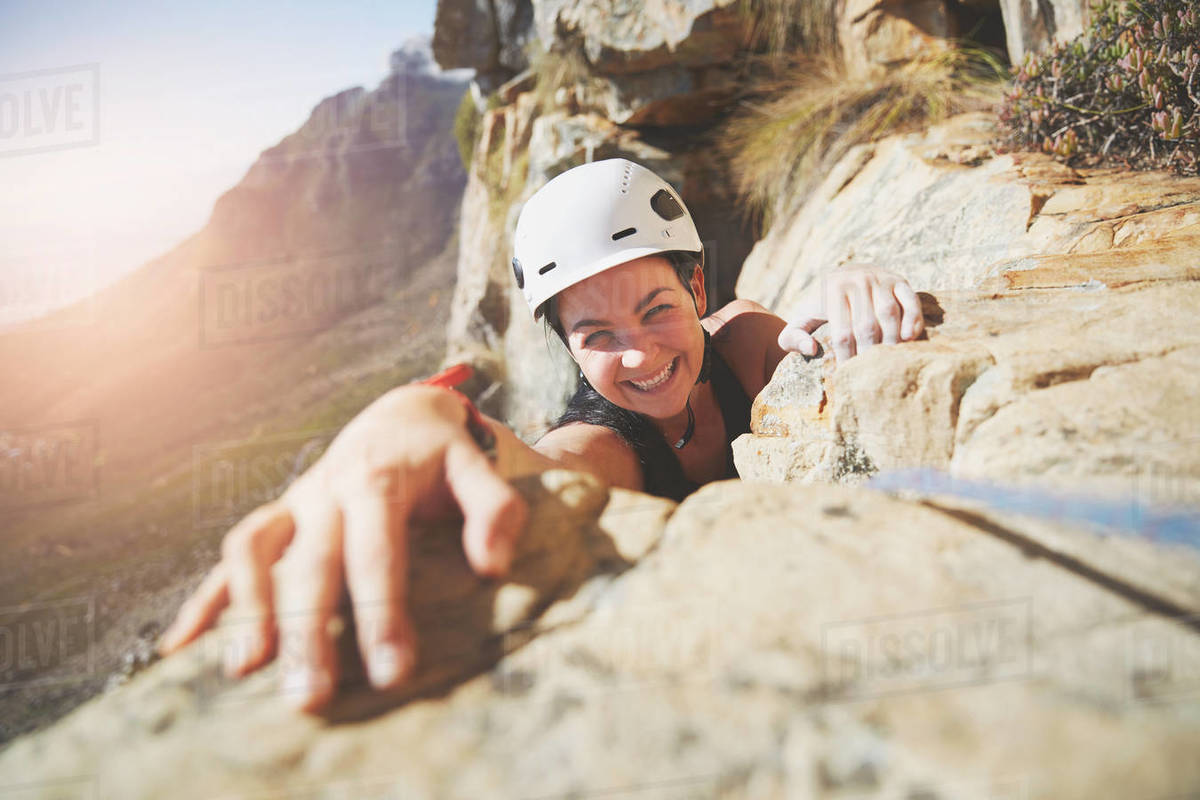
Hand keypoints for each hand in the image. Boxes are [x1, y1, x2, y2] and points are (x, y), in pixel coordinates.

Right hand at [157, 385, 527, 709]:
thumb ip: (495, 509)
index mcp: (377, 480)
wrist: (401, 413)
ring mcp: (294, 504)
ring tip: (243, 668)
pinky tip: (180, 646)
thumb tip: (492, 568)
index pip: (376, 553)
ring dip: (245, 607)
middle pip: (308, 563)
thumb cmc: (443, 454)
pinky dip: (204, 597)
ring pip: (253, 550)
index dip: (383, 613)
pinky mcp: (276, 518)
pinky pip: (233, 554)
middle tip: (309, 696)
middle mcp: (325, 490)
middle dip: (305, 631)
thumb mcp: (478, 466)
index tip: (392, 672)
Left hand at [777, 264, 923, 362]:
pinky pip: (910, 300)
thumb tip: (811, 349)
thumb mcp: (802, 319)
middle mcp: (857, 279)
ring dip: (892, 340)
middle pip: (866, 325)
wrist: (843, 276)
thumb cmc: (821, 307)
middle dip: (870, 353)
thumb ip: (793, 337)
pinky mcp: (899, 279)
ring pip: (889, 313)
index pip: (842, 332)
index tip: (849, 374)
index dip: (847, 358)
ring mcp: (880, 278)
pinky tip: (909, 338)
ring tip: (889, 361)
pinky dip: (913, 319)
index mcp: (832, 289)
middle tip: (871, 374)